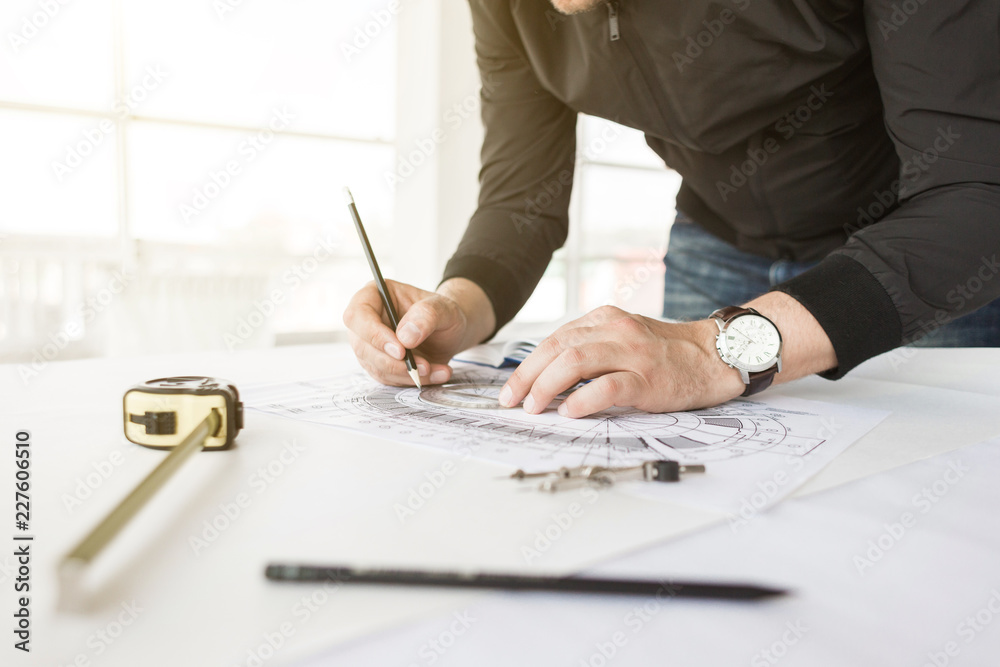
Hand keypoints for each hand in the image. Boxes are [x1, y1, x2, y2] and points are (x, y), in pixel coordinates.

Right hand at [343, 278, 494, 386]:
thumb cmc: (443, 312)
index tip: (400, 350)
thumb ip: (426, 316)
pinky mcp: (379, 364)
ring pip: (375, 366)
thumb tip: (405, 337)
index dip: (374, 335)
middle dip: (393, 362)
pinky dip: (411, 380)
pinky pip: (388, 378)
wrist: (450, 330)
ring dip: (405, 374)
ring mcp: (370, 344)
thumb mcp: (444, 308)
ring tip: (435, 369)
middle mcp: (366, 320)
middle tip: (424, 366)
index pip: (357, 315)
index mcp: (374, 295)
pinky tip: (435, 374)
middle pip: (362, 346)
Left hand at [498, 291, 837, 417]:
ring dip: (547, 387)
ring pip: (575, 363)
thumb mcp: (623, 338)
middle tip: (512, 402)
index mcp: (604, 320)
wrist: (714, 356)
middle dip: (527, 377)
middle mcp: (614, 331)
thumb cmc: (665, 354)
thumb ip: (590, 349)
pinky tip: (569, 412)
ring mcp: (632, 353)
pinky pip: (607, 387)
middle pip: (557, 349)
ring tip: (534, 408)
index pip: (554, 340)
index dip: (527, 366)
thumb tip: (547, 377)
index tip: (511, 389)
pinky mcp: (648, 379)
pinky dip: (582, 400)